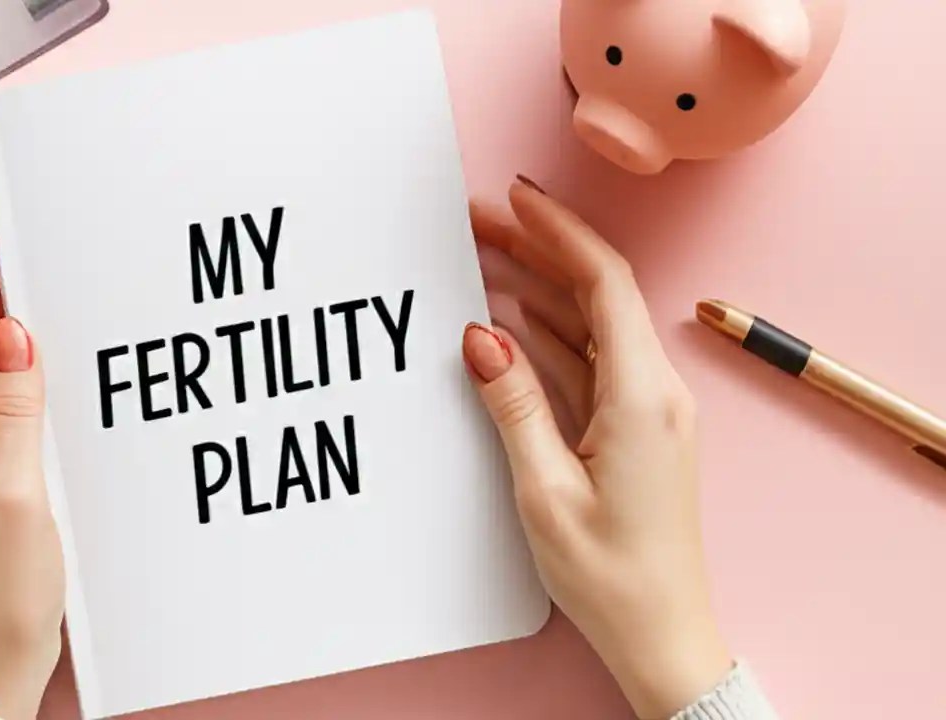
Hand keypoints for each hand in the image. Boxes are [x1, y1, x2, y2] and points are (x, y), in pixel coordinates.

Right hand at [464, 179, 730, 718]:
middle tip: (478, 221)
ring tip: (484, 256)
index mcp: (643, 397)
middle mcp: (655, 391)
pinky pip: (590, 359)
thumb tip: (481, 335)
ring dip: (540, 286)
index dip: (559, 232)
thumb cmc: (610, 574)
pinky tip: (511, 318)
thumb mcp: (545, 490)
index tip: (515, 197)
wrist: (661, 634)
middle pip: (597, 293)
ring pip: (591, 323)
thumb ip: (513, 404)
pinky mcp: (634, 428)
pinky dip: (549, 332)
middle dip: (539, 248)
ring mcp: (647, 408)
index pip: (604, 283)